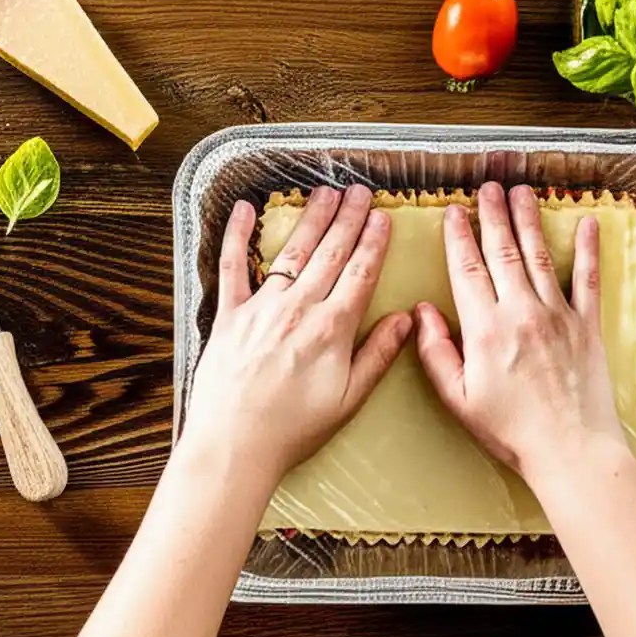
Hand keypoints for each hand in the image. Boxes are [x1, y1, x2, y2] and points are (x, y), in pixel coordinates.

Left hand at [181, 184, 412, 483]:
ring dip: (311, 219)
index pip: (360, 273)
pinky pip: (233, 266)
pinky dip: (237, 234)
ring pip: (293, 252)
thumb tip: (406, 321)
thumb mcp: (349, 399)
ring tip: (324, 193)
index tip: (382, 217)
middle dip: (347, 219)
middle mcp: (299, 309)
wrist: (236, 444)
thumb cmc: (294, 429)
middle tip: (358, 191)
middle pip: (330, 253)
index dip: (373, 243)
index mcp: (333, 329)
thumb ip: (378, 355)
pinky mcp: (229, 314)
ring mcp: (262, 307)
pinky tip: (244, 208)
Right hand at [415, 182, 630, 484]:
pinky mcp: (587, 326)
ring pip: (539, 256)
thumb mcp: (458, 399)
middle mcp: (521, 312)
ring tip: (522, 192)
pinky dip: (587, 250)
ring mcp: (557, 315)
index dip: (458, 237)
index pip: (466, 269)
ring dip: (528, 220)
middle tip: (488, 187)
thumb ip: (436, 352)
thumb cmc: (510, 431)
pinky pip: (588, 279)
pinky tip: (587, 224)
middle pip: (503, 251)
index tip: (453, 212)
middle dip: (493, 215)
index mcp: (485, 329)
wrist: (569, 450)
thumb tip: (421, 312)